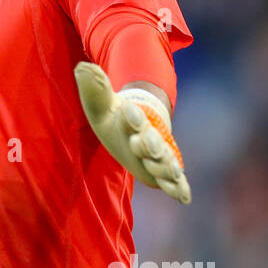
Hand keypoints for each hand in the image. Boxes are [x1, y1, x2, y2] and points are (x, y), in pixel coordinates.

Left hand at [74, 61, 190, 204]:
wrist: (135, 125)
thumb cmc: (115, 117)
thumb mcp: (102, 104)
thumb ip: (95, 88)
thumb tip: (82, 68)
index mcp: (133, 118)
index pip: (134, 116)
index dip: (131, 115)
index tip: (127, 111)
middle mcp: (148, 137)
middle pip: (152, 141)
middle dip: (149, 143)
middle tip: (143, 144)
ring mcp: (157, 155)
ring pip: (165, 161)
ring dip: (165, 167)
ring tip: (170, 173)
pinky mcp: (161, 171)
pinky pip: (174, 181)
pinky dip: (180, 189)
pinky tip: (185, 198)